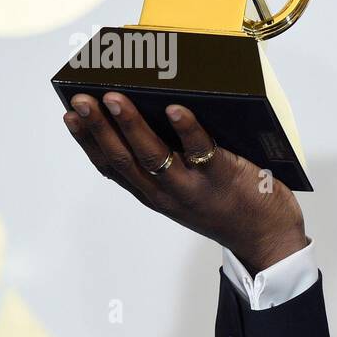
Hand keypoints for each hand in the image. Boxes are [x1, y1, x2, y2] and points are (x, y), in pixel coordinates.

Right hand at [62, 92, 308, 273]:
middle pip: (122, 158)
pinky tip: (177, 109)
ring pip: (152, 156)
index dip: (87, 141)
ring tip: (116, 98)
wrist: (267, 238)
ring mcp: (192, 188)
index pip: (111, 167)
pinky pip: (201, 152)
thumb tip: (157, 107)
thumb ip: (171, 159)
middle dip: (98, 127)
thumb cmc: (229, 206)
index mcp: (153, 193)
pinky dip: (188, 129)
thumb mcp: (188, 189)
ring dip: (131, 126)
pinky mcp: (222, 179)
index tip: (69, 114)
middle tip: (82, 97)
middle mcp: (166, 193)